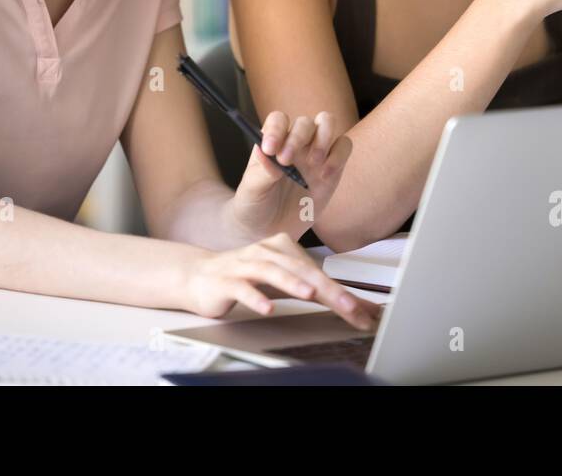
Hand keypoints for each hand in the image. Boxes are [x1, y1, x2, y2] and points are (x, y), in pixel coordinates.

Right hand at [184, 232, 380, 330]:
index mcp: (282, 249)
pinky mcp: (225, 280)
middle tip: (349, 305)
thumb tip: (353, 304)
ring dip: (292, 283)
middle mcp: (265, 252)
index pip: (317, 272)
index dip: (342, 292)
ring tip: (310, 294)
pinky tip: (268, 308)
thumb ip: (314, 291)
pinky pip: (242, 288)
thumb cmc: (245, 278)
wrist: (197, 276)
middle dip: (327, 288)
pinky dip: (256, 297)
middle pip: (300, 270)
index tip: (364, 312)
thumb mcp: (283, 283)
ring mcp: (244, 265)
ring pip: (271, 272)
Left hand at [226, 110, 352, 241]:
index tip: (270, 149)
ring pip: (327, 123)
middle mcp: (295, 142)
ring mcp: (315, 153)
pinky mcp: (333, 168)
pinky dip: (338, 156)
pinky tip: (325, 176)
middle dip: (298, 137)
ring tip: (313, 162)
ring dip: (323, 138)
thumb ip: (260, 172)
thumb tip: (267, 154)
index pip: (278, 120)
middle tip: (286, 161)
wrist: (270, 230)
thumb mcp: (251, 191)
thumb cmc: (255, 205)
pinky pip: (344, 146)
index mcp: (273, 142)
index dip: (276, 129)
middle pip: (305, 122)